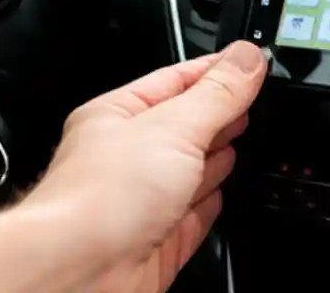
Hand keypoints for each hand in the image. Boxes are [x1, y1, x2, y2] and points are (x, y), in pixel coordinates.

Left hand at [22, 40, 267, 292]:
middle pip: (184, 124)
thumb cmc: (98, 199)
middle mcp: (126, 159)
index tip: (250, 61)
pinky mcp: (158, 242)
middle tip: (251, 96)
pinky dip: (210, 202)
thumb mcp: (173, 127)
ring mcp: (142, 202)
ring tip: (239, 135)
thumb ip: (217, 94)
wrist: (79, 274)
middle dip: (219, 111)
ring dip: (216, 154)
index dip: (216, 70)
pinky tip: (220, 192)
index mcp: (117, 117)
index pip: (175, 80)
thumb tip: (247, 58)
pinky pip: (192, 215)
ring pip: (189, 170)